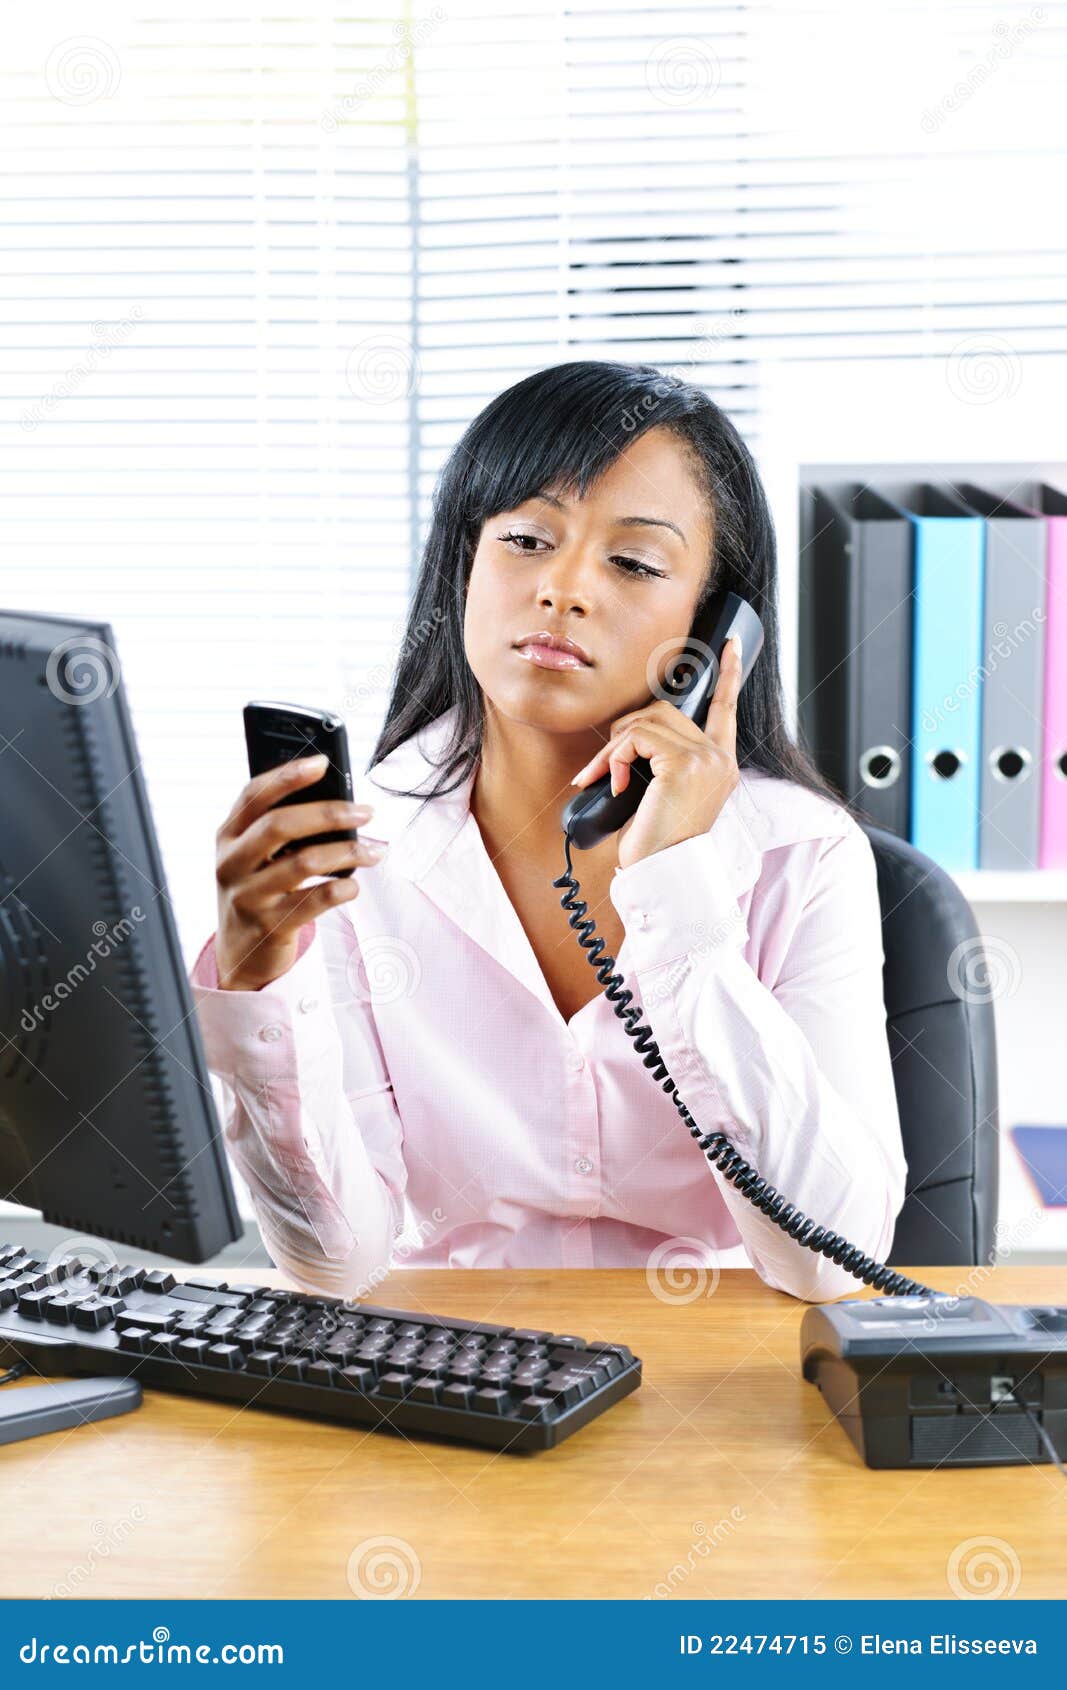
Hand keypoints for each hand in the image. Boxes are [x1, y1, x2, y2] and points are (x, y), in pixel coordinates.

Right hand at [213, 754, 382, 990]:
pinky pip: (315, 901)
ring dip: (347, 852)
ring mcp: (247, 896)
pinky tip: (354, 886)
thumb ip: (278, 829)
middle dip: (329, 813)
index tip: (323, 762)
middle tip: (366, 812)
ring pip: (303, 862)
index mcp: (227, 836)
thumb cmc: (258, 890)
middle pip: (280, 825)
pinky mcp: (269, 926)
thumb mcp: (253, 857)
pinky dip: (342, 889)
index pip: (253, 795)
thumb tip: (335, 801)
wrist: (239, 954)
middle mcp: (231, 864)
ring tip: (372, 851)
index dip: (287, 775)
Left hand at [569, 635, 743, 868]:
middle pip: (664, 711)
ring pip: (644, 722)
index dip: (729, 674)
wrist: (663, 873)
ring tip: (603, 779)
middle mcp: (720, 757)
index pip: (727, 708)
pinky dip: (612, 758)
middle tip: (602, 768)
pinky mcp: (683, 764)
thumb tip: (632, 735)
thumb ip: (665, 760)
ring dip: (612, 750)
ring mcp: (705, 758)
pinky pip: (635, 738)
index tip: (731, 646)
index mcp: (721, 763)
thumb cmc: (657, 842)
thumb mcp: (665, 794)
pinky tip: (611, 785)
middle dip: (625, 733)